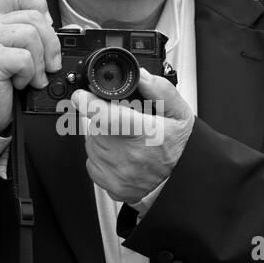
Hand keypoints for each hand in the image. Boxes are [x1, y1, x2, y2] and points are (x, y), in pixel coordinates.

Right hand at [0, 0, 61, 134]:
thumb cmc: (2, 85)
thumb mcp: (19, 54)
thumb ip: (35, 37)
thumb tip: (66, 31)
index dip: (40, 7)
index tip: (45, 30)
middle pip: (34, 17)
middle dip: (50, 45)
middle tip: (48, 66)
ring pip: (31, 36)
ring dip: (39, 63)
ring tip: (31, 78)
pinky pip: (25, 58)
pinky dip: (29, 75)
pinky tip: (18, 83)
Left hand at [72, 70, 194, 203]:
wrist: (182, 179)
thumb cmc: (179, 147)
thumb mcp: (179, 113)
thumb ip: (161, 91)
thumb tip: (142, 77)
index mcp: (145, 134)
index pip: (108, 116)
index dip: (89, 103)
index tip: (81, 96)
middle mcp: (128, 156)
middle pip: (98, 127)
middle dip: (105, 120)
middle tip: (126, 124)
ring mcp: (118, 173)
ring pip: (93, 144)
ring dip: (103, 137)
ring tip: (127, 141)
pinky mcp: (111, 185)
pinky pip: (93, 163)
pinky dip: (102, 156)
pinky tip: (121, 155)